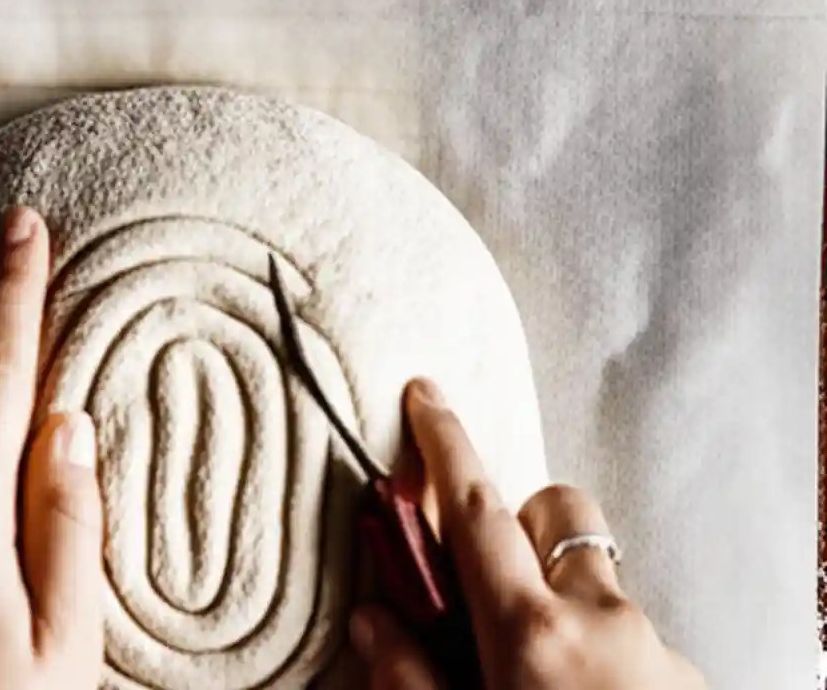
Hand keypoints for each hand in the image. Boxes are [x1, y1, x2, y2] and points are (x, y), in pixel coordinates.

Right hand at [350, 379, 705, 689]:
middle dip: (520, 520)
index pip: (479, 510)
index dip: (446, 445)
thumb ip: (408, 675)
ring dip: (561, 590)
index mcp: (529, 632)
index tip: (426, 394)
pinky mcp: (686, 675)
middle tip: (487, 576)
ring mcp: (653, 646)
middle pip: (559, 511)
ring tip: (537, 663)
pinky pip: (632, 628)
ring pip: (599, 574)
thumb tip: (371, 615)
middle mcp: (600, 621)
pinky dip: (598, 643)